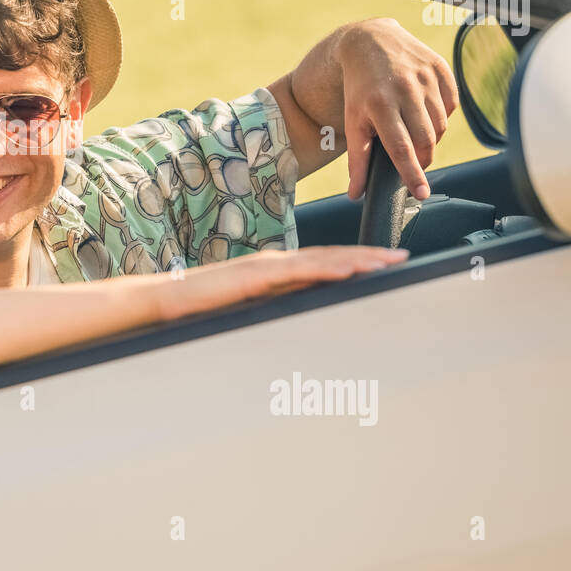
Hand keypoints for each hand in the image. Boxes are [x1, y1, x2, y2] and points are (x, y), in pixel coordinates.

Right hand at [163, 245, 407, 321]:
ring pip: (321, 261)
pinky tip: (348, 271)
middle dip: (368, 257)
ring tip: (387, 262)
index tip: (388, 263)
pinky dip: (326, 270)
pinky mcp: (255, 277)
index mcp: (276, 270)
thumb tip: (310, 314)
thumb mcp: (252, 308)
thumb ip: (279, 305)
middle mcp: (276, 263)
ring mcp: (267, 267)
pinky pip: (297, 272)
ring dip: (357, 261)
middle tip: (402, 258)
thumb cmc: (205, 309)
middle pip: (331, 257)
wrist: (168, 301)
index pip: (325, 262)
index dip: (358, 261)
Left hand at [337, 18, 458, 200]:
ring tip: (413, 131)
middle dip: (422, 159)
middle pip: (425, 140)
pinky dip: (440, 116)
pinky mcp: (441, 68)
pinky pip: (451, 106)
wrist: (369, 42)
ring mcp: (426, 76)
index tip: (422, 193)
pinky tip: (423, 110)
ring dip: (430, 137)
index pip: (401, 148)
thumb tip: (356, 195)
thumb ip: (357, 160)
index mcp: (379, 104)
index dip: (412, 173)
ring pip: (441, 125)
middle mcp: (405, 89)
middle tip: (414, 162)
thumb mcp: (353, 121)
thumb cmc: (359, 88)